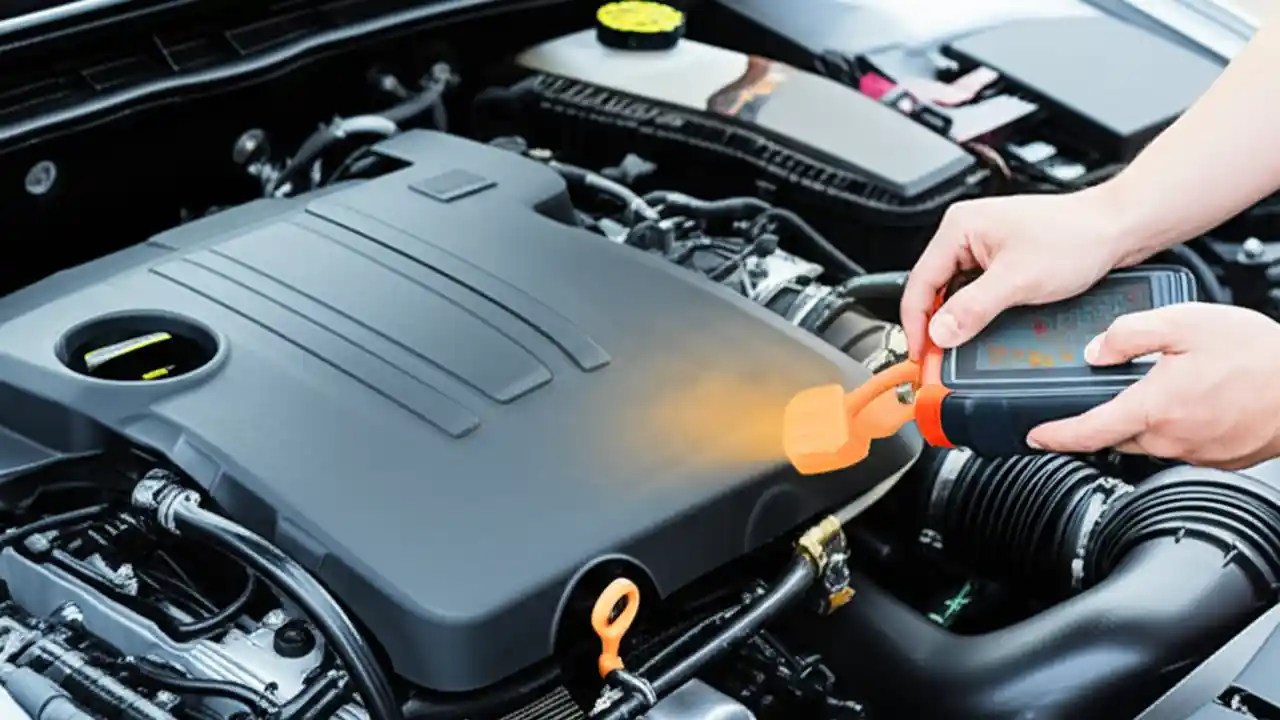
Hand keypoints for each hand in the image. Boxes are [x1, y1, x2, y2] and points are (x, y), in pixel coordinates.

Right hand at [900, 190, 1135, 359]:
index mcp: (959, 227)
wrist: (1118, 228)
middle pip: (934, 288)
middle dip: (936, 324)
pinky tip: (983, 327)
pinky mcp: (1003, 258)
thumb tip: (940, 334)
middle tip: (938, 358)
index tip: (922, 355)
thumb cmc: (1077, 236)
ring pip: (955, 291)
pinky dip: (976, 312)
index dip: (916, 323)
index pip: (919, 282)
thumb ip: (972, 308)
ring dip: (958, 319)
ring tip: (960, 345)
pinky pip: (976, 291)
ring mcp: (985, 245)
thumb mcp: (1018, 280)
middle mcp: (967, 232)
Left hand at [1028, 303, 1279, 469]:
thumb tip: (1095, 351)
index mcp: (1154, 408)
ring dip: (1142, 419)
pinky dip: (1174, 425)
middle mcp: (1170, 439)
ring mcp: (1195, 453)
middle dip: (1102, 417)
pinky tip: (1193, 399)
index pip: (1087, 432)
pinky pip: (1179, 444)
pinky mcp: (1217, 459)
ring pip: (1147, 440)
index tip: (1035, 437)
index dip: (1054, 436)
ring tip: (1162, 386)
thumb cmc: (1258, 356)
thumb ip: (1131, 334)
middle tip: (1108, 391)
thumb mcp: (1185, 324)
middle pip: (1115, 435)